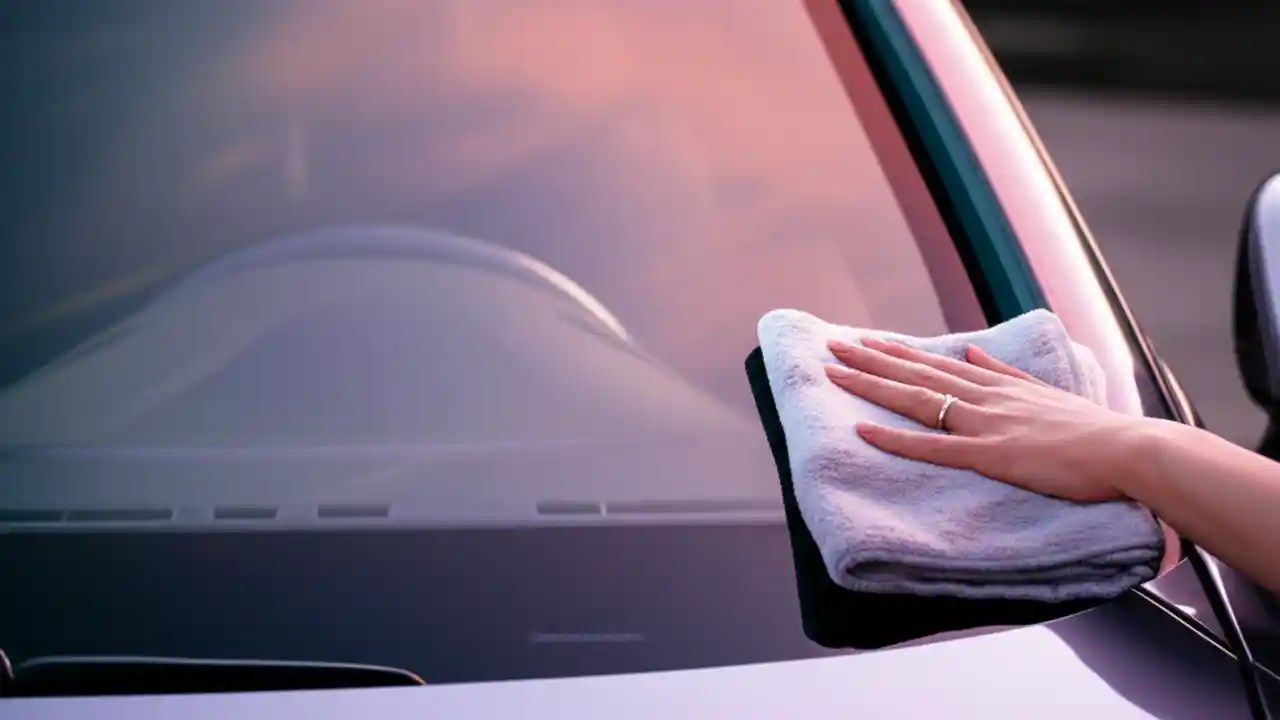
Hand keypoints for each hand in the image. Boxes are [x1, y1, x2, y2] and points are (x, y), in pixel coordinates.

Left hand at [824, 337, 1151, 501]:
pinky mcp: (989, 455)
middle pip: (915, 373)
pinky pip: (931, 446)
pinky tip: (862, 431)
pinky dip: (894, 438)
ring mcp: (984, 424)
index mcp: (998, 387)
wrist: (1128, 450)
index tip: (867, 340)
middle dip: (870, 358)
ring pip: (915, 399)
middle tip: (832, 345)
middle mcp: (984, 398)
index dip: (898, 353)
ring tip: (834, 372)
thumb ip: (1005, 374)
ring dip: (871, 385)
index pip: (936, 364)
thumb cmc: (1094, 432)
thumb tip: (973, 352)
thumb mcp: (1045, 393)